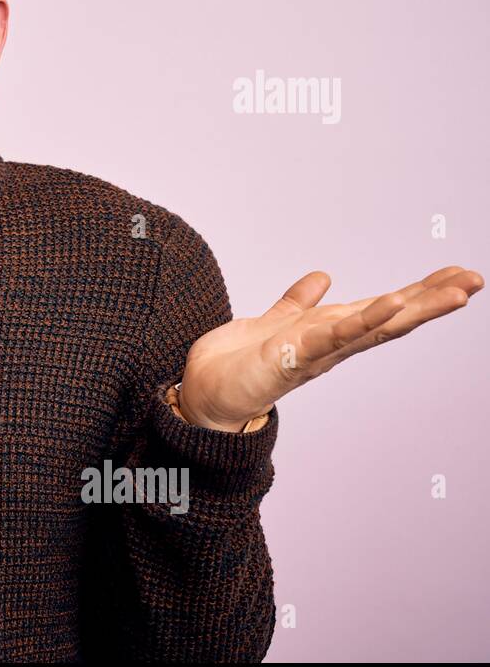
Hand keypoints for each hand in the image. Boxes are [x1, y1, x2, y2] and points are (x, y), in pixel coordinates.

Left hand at [177, 265, 483, 431]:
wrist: (204, 392)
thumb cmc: (240, 363)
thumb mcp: (276, 321)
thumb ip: (298, 302)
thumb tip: (322, 277)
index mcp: (331, 331)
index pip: (385, 307)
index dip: (421, 292)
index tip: (459, 274)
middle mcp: (332, 345)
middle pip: (392, 318)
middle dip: (433, 300)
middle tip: (474, 280)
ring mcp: (315, 353)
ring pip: (373, 328)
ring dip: (412, 309)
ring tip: (450, 292)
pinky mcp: (289, 357)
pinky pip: (331, 336)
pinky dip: (360, 320)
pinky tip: (388, 303)